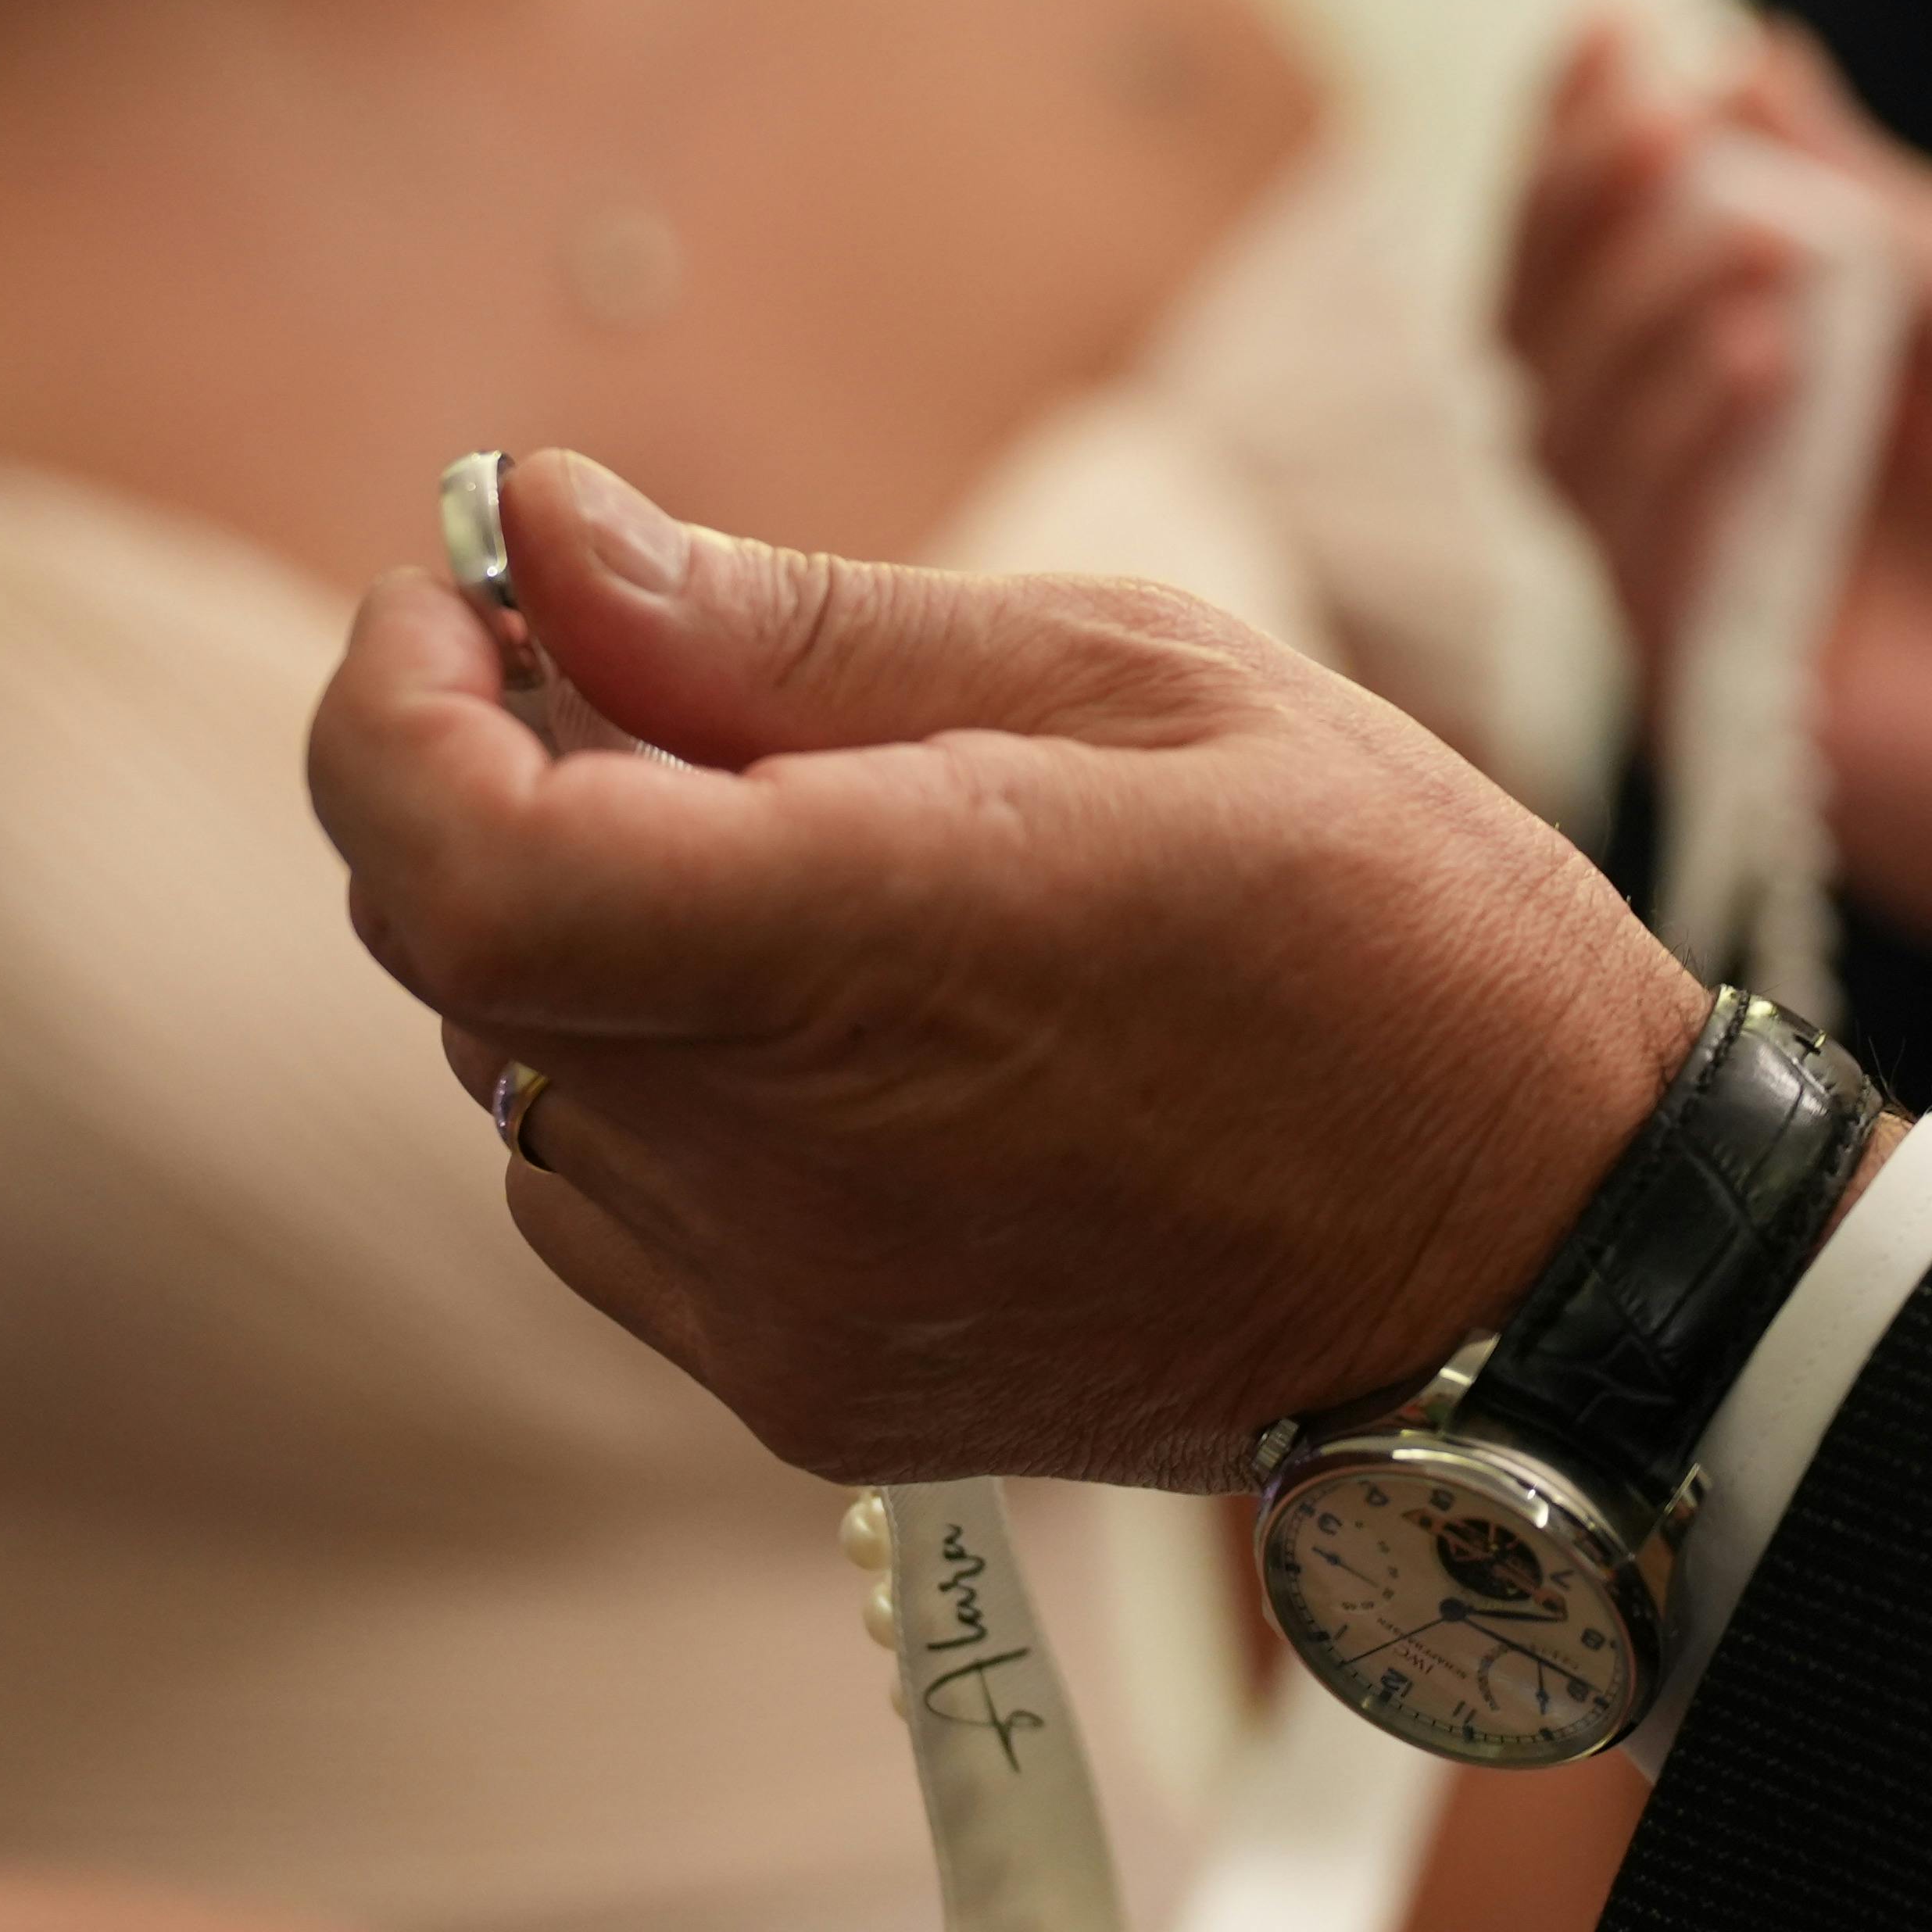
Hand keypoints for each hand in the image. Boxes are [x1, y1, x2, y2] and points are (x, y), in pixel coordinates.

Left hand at [301, 452, 1711, 1492]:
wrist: (1540, 1252)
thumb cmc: (1389, 928)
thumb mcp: (1138, 676)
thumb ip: (798, 626)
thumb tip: (551, 536)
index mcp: (880, 939)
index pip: (459, 868)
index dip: (391, 716)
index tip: (466, 605)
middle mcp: (793, 1160)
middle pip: (463, 961)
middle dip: (495, 785)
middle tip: (643, 678)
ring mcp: (789, 1304)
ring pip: (520, 1082)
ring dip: (581, 944)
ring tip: (790, 860)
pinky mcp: (811, 1396)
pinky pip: (611, 1208)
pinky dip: (649, 1084)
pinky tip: (829, 1025)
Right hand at [1505, 16, 1931, 1025]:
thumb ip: (1883, 217)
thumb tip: (1752, 67)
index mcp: (1797, 354)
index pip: (1626, 233)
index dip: (1588, 133)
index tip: (1610, 26)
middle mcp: (1723, 461)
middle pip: (1544, 322)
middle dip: (1574, 209)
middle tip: (1645, 127)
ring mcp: (1709, 577)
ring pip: (1559, 425)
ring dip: (1635, 310)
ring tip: (1756, 250)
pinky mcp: (1721, 688)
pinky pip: (1639, 544)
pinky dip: (1680, 434)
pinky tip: (1760, 359)